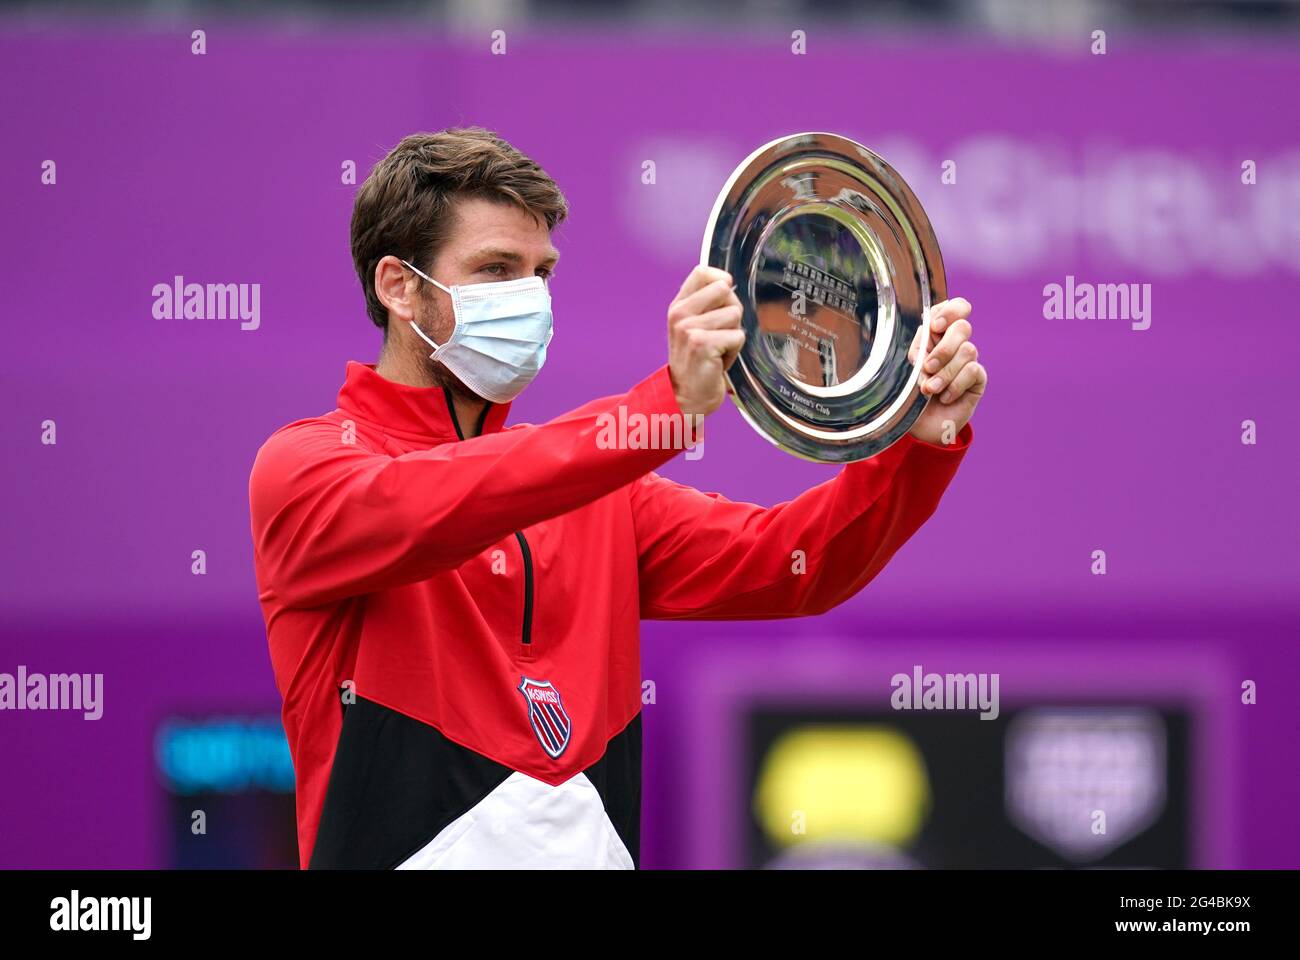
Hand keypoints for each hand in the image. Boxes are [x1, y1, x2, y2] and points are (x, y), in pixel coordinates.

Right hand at [666, 265, 744, 418]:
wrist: (685, 397)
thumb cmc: (697, 361)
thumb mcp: (694, 326)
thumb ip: (706, 304)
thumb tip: (729, 283)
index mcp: (678, 306)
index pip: (702, 272)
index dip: (721, 281)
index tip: (723, 299)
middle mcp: (680, 314)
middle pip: (724, 290)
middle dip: (732, 311)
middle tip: (720, 333)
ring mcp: (689, 328)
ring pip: (734, 315)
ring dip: (733, 336)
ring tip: (718, 350)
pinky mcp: (702, 344)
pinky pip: (737, 336)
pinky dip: (734, 352)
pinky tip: (719, 361)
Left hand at [907, 297, 985, 444]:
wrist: (920, 427)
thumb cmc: (910, 394)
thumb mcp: (909, 366)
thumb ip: (920, 344)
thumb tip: (930, 326)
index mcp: (937, 335)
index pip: (956, 308)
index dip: (950, 311)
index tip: (935, 326)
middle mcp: (956, 345)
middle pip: (963, 327)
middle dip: (943, 348)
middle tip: (927, 367)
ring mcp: (969, 361)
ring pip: (968, 350)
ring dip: (945, 372)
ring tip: (930, 390)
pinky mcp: (978, 379)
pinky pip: (973, 371)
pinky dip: (955, 385)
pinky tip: (945, 397)